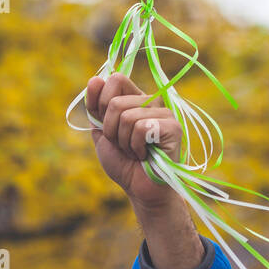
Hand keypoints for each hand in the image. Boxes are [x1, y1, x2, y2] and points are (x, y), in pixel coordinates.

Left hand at [86, 72, 182, 211]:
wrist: (139, 189)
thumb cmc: (123, 162)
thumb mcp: (102, 133)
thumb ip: (95, 107)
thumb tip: (95, 78)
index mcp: (135, 98)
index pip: (116, 80)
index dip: (102, 102)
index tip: (106, 124)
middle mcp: (151, 101)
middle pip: (116, 102)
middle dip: (111, 131)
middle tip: (124, 145)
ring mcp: (164, 113)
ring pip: (127, 116)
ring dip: (124, 142)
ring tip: (135, 151)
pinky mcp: (173, 127)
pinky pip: (141, 128)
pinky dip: (136, 147)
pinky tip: (146, 155)